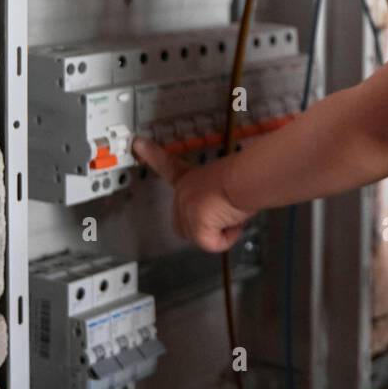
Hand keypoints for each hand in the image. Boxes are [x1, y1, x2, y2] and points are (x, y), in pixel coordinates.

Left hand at [132, 137, 253, 252]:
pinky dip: (228, 236)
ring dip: (220, 230)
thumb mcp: (228, 178)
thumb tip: (234, 202)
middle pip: (184, 224)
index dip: (154, 156)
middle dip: (206, 225)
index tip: (139, 144)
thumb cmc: (247, 174)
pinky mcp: (196, 227)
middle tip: (225, 211)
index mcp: (191, 176)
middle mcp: (184, 192)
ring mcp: (186, 210)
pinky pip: (213, 244)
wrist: (248, 178)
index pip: (169, 166)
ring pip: (200, 237)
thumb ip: (219, 190)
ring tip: (232, 211)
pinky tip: (234, 220)